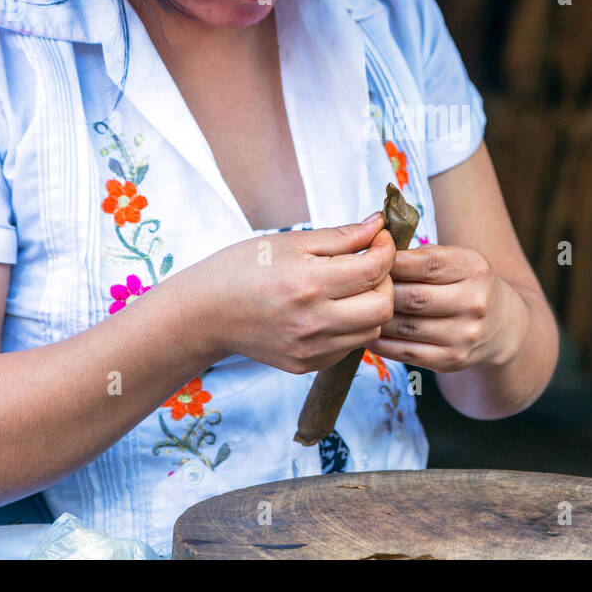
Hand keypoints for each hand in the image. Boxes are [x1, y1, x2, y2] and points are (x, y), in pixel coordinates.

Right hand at [189, 214, 395, 373]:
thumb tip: (380, 225)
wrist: (206, 313)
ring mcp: (310, 349)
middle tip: (370, 265)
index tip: (380, 239)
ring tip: (351, 288)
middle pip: (382, 307)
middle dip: (385, 281)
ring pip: (371, 330)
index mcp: (308, 284)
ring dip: (371, 306)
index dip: (386, 249)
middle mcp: (312, 322)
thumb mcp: (291, 242)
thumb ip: (341, 236)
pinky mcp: (307, 365)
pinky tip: (333, 309)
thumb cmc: (244, 268)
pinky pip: (349, 347)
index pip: (374, 270)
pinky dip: (351, 327)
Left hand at [368, 244, 518, 373]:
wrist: (501, 327)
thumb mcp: (458, 261)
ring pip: (405, 326)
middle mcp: (474, 303)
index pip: (427, 263)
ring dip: (376, 317)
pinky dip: (381, 343)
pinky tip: (368, 331)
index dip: (392, 261)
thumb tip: (372, 254)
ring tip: (359, 308)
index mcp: (475, 269)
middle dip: (381, 291)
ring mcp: (464, 336)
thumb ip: (422, 257)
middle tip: (359, 287)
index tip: (371, 259)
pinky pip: (405, 352)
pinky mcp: (451, 361)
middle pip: (413, 297)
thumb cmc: (465, 285)